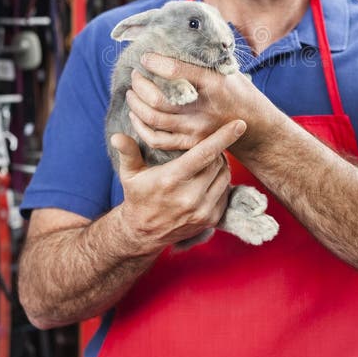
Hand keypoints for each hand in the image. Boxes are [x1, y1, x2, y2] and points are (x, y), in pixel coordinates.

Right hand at [112, 118, 246, 252]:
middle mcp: (189, 197)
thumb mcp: (129, 174)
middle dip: (216, 151)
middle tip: (206, 147)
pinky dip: (221, 182)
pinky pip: (225, 193)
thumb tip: (117, 135)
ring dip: (220, 166)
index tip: (240, 124)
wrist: (143, 232)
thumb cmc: (138, 196)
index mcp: (172, 179)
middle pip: (217, 163)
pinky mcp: (210, 220)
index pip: (204, 154)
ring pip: (224, 177)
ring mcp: (201, 210)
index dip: (223, 137)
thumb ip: (128, 152)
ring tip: (207, 162)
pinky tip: (208, 180)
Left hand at [125, 53, 267, 155]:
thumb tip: (178, 41)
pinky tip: (136, 116)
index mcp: (214, 84)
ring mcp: (197, 128)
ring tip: (132, 93)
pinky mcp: (192, 143)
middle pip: (159, 98)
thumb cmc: (239, 92)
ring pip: (154, 119)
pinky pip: (158, 139)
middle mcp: (204, 108)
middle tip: (135, 76)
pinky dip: (141, 127)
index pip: (177, 70)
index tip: (145, 57)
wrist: (257, 127)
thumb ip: (204, 60)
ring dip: (136, 105)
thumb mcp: (228, 70)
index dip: (156, 62)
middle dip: (140, 85)